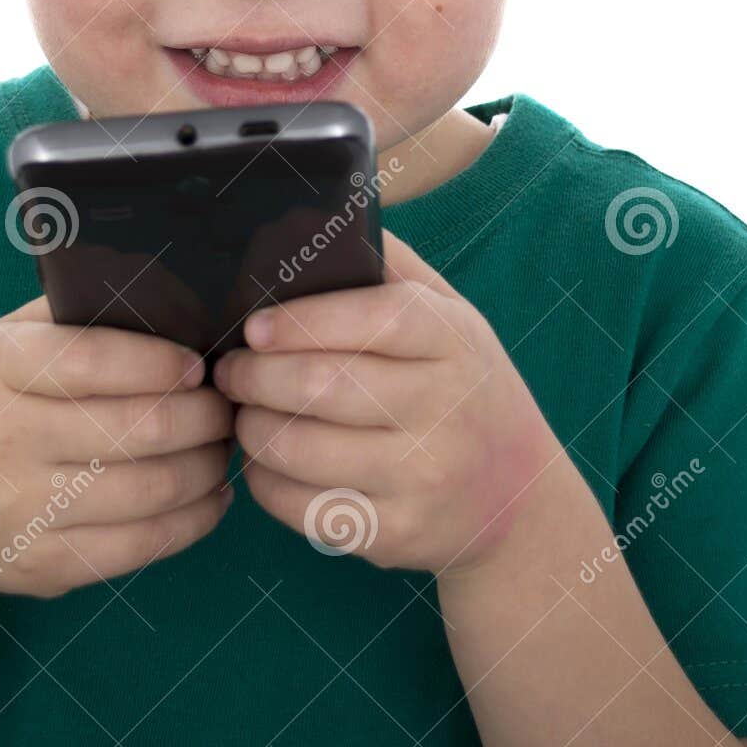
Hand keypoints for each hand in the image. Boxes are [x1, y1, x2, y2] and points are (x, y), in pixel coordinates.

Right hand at [0, 293, 236, 598]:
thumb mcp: (13, 342)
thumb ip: (79, 316)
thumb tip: (175, 298)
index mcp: (0, 366)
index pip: (94, 358)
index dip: (161, 363)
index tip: (200, 367)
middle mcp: (2, 437)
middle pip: (138, 429)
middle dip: (203, 418)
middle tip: (226, 410)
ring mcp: (19, 509)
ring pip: (150, 490)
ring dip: (207, 469)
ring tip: (223, 450)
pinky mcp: (42, 565)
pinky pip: (140, 547)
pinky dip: (193, 521)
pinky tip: (210, 499)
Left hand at [213, 228, 561, 580]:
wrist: (518, 499)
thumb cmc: (461, 387)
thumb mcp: (450, 317)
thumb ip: (389, 267)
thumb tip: (313, 211)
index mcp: (453, 340)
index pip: (373, 319)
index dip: (302, 322)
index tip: (254, 328)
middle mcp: (445, 408)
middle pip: (322, 387)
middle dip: (255, 377)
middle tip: (229, 371)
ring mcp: (423, 476)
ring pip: (300, 449)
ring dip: (251, 429)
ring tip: (242, 413)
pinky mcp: (397, 535)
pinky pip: (302, 507)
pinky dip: (266, 482)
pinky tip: (266, 462)